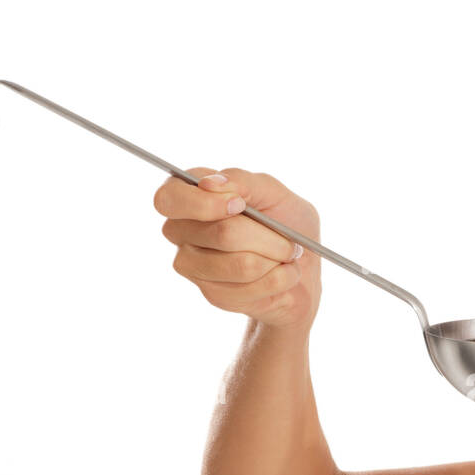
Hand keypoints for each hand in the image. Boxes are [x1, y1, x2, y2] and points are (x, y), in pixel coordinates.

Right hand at [154, 167, 320, 329]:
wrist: (306, 267)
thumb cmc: (286, 222)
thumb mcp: (273, 192)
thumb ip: (242, 181)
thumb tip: (209, 183)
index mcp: (189, 196)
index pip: (169, 199)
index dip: (205, 204)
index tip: (240, 205)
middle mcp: (182, 231)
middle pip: (221, 234)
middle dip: (268, 237)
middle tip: (288, 240)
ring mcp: (193, 265)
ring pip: (240, 265)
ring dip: (277, 259)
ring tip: (286, 256)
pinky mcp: (212, 293)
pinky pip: (250, 289)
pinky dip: (280, 279)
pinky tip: (282, 274)